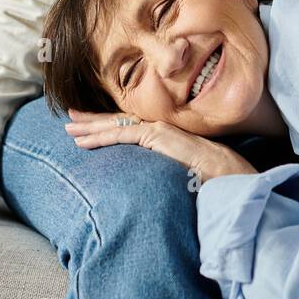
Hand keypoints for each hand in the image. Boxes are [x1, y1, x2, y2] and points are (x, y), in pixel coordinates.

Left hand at [64, 108, 257, 182]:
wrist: (229, 174)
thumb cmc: (213, 177)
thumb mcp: (185, 170)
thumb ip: (169, 169)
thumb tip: (158, 180)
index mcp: (166, 135)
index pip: (132, 126)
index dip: (110, 124)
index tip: (91, 125)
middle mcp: (160, 127)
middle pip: (119, 121)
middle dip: (93, 120)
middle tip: (71, 119)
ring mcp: (158, 130)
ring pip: (116, 125)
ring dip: (90, 127)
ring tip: (70, 129)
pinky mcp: (156, 137)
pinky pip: (122, 135)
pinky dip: (101, 137)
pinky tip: (84, 141)